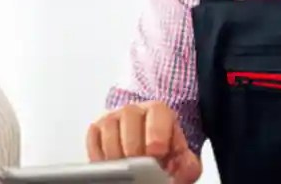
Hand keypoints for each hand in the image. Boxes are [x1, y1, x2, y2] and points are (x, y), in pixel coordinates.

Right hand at [86, 101, 201, 183]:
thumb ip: (187, 164)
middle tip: (140, 166)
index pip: (156, 113)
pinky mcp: (96, 129)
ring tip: (126, 170)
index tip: (157, 152)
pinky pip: (93, 139)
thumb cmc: (165, 154)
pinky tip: (111, 167)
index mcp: (158, 111)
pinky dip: (100, 156)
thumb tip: (182, 170)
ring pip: (108, 128)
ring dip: (117, 154)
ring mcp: (112, 117)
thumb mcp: (182, 160)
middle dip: (135, 147)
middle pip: (129, 117)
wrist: (149, 151)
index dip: (156, 133)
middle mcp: (134, 110)